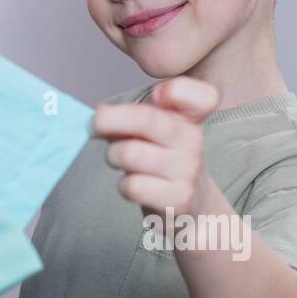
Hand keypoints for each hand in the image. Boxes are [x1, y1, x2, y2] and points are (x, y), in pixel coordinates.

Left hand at [93, 76, 219, 219]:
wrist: (191, 207)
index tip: (157, 95)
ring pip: (130, 154)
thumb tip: (100, 116)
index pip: (202, 95)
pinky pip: (133, 186)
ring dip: (113, 156)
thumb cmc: (161, 158)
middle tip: (94, 125)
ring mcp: (187, 171)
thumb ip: (134, 115)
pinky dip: (123, 185)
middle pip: (145, 119)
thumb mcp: (155, 129)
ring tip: (119, 159)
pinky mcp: (178, 199)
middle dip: (108, 120)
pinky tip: (132, 185)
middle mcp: (193, 140)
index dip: (176, 91)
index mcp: (189, 117)